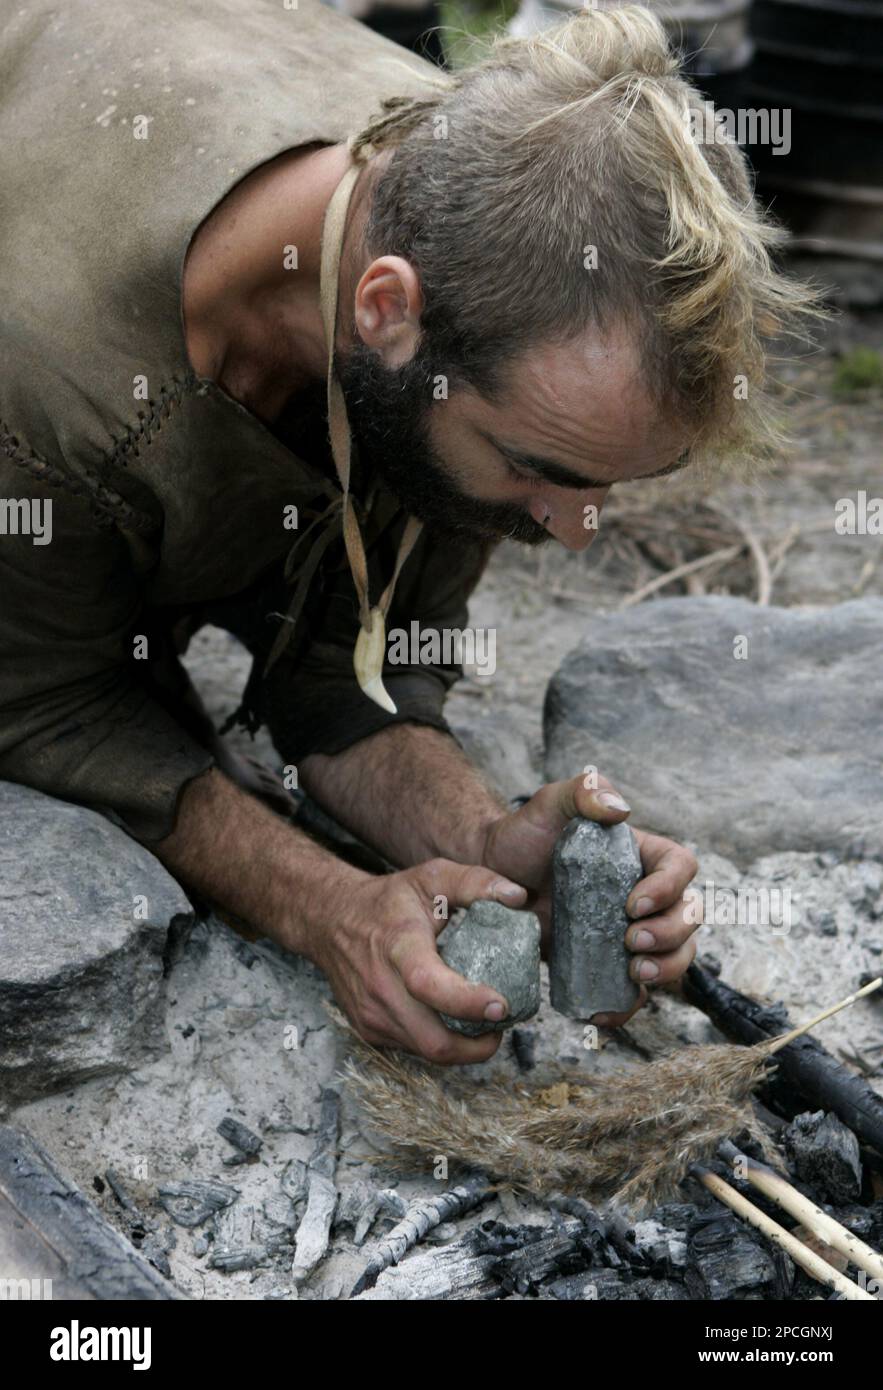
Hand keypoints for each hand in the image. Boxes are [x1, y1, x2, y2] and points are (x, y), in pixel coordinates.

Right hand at [308, 858, 527, 1064]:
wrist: (329, 921)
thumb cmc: (387, 901)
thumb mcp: (430, 877)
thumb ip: (475, 882)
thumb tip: (518, 896)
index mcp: (398, 946)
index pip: (428, 985)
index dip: (468, 1003)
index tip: (502, 1004)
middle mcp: (380, 987)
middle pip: (433, 1040)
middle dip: (478, 1045)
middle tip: (502, 1022)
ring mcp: (371, 1014)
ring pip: (426, 1051)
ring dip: (462, 1048)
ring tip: (483, 1024)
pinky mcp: (368, 1029)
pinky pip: (413, 1048)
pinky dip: (439, 1042)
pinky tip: (452, 1021)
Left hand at [481, 773, 701, 1027]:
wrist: (490, 876)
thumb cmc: (524, 836)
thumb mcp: (550, 803)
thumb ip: (584, 791)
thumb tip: (621, 810)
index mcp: (641, 856)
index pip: (681, 867)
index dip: (670, 888)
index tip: (632, 903)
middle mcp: (645, 895)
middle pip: (689, 917)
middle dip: (672, 934)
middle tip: (631, 941)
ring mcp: (628, 932)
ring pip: (676, 956)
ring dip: (667, 970)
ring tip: (636, 975)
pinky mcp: (606, 964)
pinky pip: (634, 992)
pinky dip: (628, 1006)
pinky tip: (604, 1012)